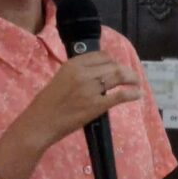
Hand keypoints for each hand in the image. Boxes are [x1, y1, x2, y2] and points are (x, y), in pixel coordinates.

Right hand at [14, 53, 140, 154]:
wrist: (40, 122)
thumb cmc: (47, 104)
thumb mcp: (60, 78)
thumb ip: (78, 73)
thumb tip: (98, 73)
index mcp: (72, 65)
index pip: (101, 56)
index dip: (112, 61)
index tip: (116, 67)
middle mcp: (83, 73)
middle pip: (113, 65)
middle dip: (125, 70)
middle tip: (131, 77)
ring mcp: (90, 89)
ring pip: (119, 76)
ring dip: (132, 78)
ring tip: (136, 83)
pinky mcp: (96, 105)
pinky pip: (120, 95)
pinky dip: (132, 93)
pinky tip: (137, 94)